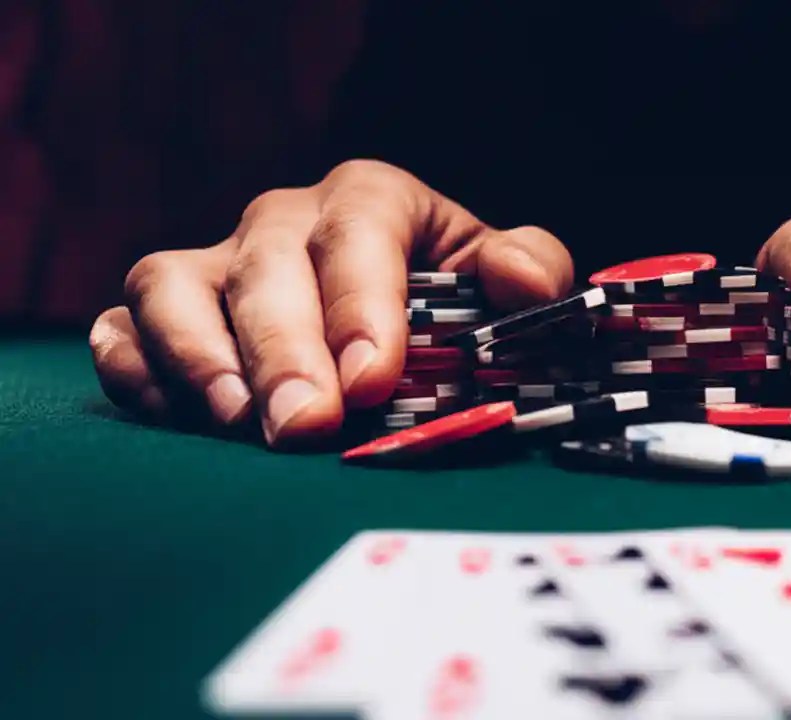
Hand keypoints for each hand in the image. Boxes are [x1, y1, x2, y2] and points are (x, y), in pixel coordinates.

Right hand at [90, 160, 572, 446]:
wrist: (390, 318)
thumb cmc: (448, 299)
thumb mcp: (501, 280)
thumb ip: (528, 270)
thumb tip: (526, 281)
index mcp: (369, 201)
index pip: (359, 232)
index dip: (362, 304)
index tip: (371, 380)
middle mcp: (282, 222)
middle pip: (266, 269)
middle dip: (286, 351)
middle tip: (307, 427)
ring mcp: (215, 266)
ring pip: (171, 286)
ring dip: (200, 357)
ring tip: (242, 425)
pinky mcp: (163, 315)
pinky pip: (124, 330)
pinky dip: (138, 372)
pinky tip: (182, 418)